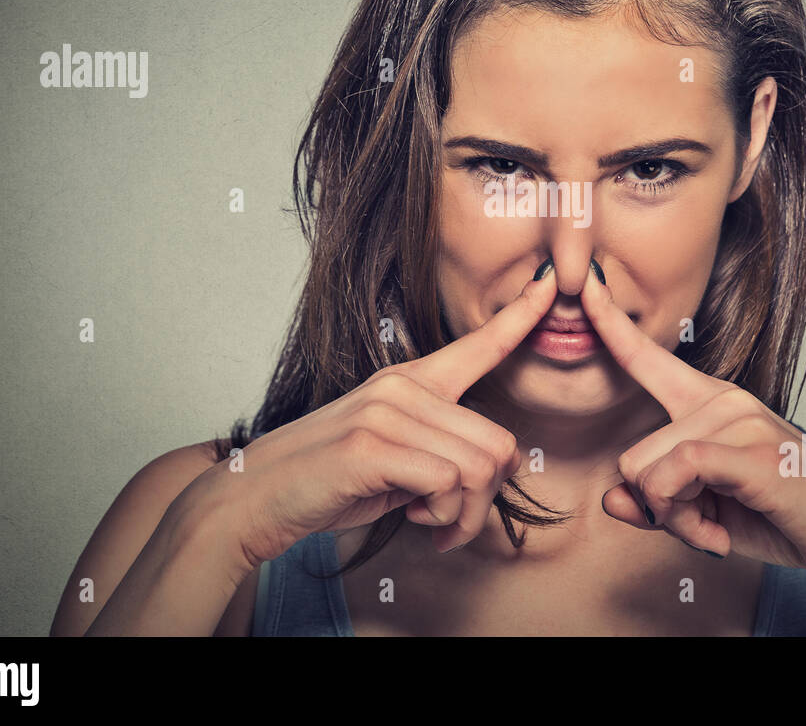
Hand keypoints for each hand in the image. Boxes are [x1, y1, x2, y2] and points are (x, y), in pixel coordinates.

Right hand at [194, 265, 558, 570]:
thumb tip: (495, 467)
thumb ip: (442, 450)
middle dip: (486, 501)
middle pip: (498, 444)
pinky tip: (413, 519)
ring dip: (463, 515)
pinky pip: (448, 485)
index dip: (521, 316)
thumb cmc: (330, 482)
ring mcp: (386, 411)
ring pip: (478, 469)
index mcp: (411, 381)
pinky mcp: (371, 445)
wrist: (255, 498)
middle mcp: (403, 386)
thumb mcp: (395, 458)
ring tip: (430, 522)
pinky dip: (442, 517)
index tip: (550, 281)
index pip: (478, 344)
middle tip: (451, 523)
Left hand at [582, 265, 805, 601]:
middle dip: (657, 509)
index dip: (609, 323)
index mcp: (709, 402)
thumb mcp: (706, 512)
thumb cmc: (781, 516)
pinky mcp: (748, 450)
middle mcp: (721, 400)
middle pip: (630, 459)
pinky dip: (687, 522)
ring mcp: (738, 420)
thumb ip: (657, 502)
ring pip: (647, 476)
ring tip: (720, 526)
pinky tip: (720, 536)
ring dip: (675, 520)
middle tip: (705, 523)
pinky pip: (674, 478)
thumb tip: (610, 500)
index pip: (648, 358)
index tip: (584, 280)